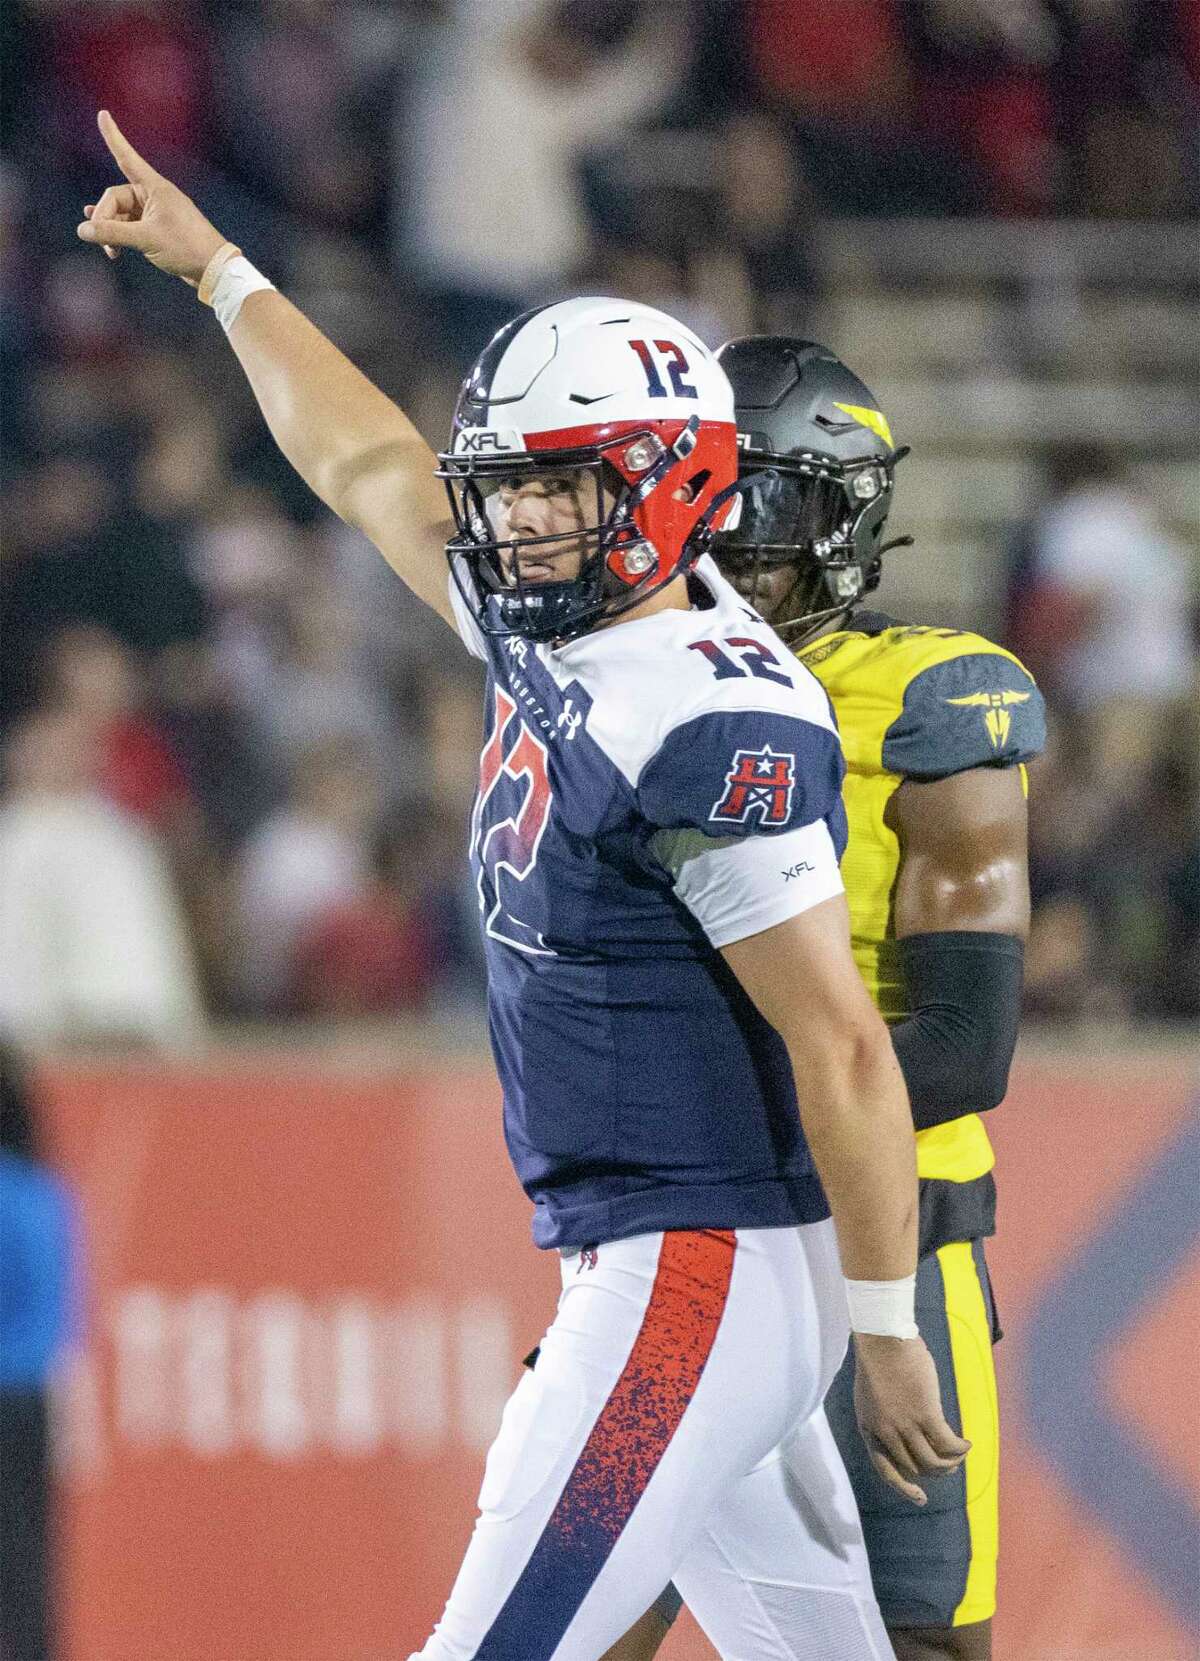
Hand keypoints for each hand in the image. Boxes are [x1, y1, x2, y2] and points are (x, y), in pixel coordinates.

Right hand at [77, 110, 226, 285]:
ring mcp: (155, 212)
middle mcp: (154, 195)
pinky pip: (131, 226)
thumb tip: (82, 230)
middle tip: (100, 239)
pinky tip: (109, 244)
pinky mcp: (157, 228)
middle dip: (105, 218)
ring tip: (110, 251)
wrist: (213, 269)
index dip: (113, 137)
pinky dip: (120, 234)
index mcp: (155, 187)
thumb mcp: (145, 239)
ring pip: (121, 215)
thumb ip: (111, 233)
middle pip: (116, 198)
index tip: (103, 114)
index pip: (127, 158)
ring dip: (111, 231)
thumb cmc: (185, 247)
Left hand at [852, 1331, 969, 1506]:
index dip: (904, 1488)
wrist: (882, 1338)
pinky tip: (967, 1444)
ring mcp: (905, 1426)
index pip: (886, 1470)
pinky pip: (947, 1444)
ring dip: (950, 1463)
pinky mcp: (926, 1414)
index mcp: (870, 1429)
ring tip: (960, 1455)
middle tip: (950, 1467)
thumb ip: (883, 1417)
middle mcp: (886, 1434)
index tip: (921, 1498)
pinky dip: (959, 1449)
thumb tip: (903, 1431)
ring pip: (933, 1462)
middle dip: (935, 1472)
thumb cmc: (878, 1359)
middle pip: (915, 1468)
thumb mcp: (871, 1396)